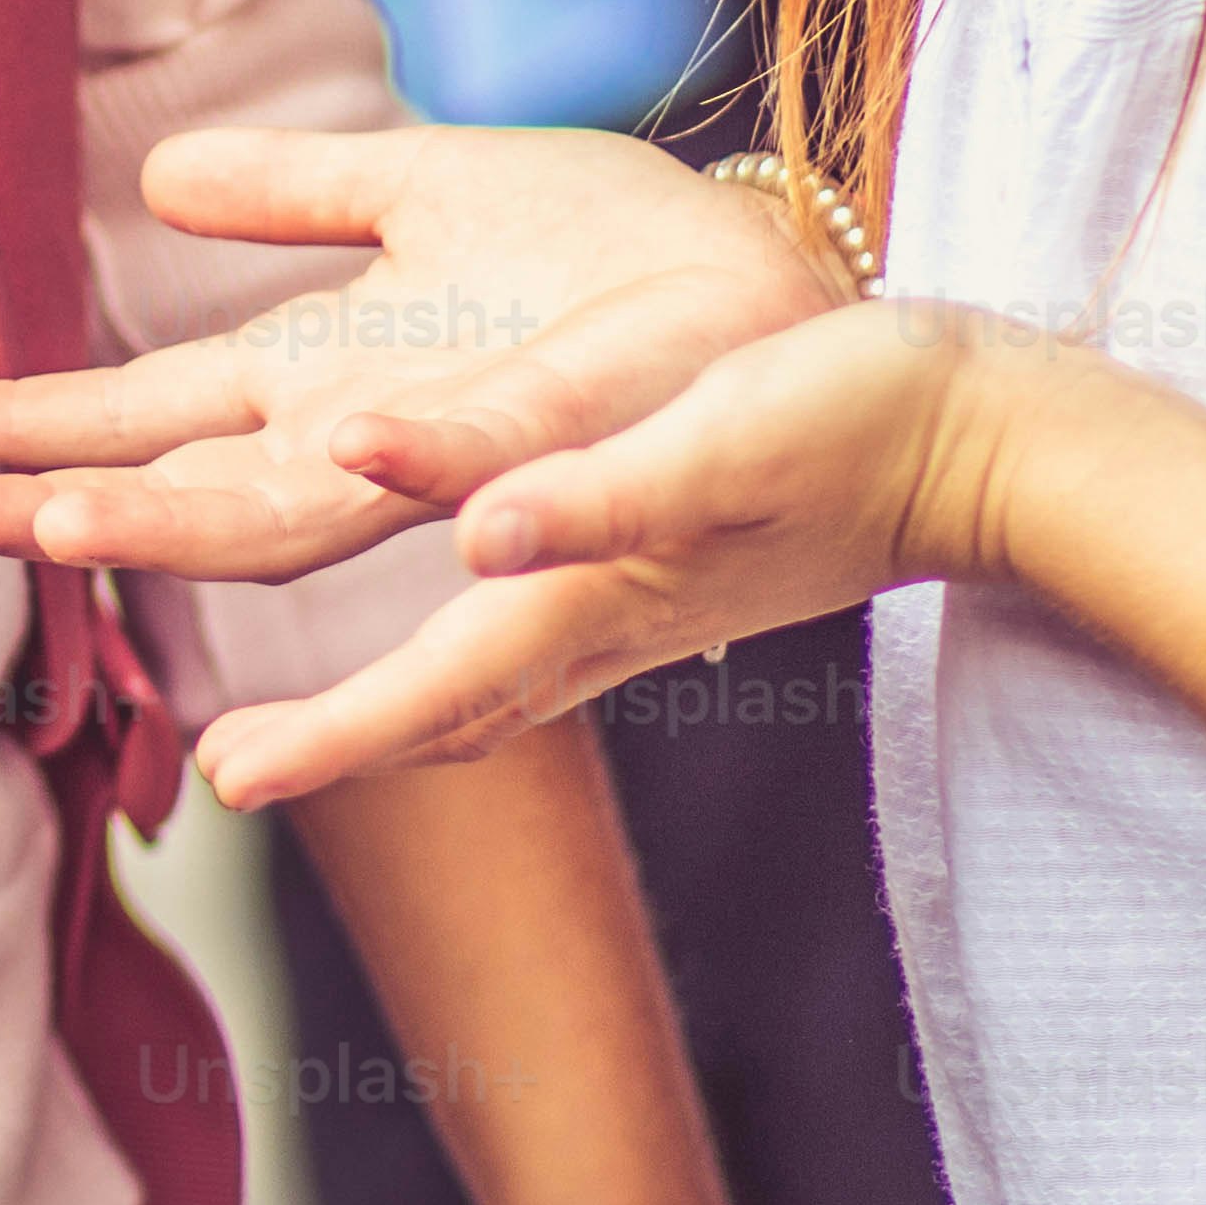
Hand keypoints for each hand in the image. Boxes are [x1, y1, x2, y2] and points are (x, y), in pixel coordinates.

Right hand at [0, 119, 851, 586]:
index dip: (45, 426)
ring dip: (203, 529)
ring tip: (82, 525)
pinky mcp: (627, 466)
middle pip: (210, 500)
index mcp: (350, 388)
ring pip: (334, 527)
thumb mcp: (445, 197)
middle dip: (84, 510)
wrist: (815, 322)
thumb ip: (305, 192)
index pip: (163, 419)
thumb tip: (160, 177)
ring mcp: (503, 480)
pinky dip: (458, 482)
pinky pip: (536, 487)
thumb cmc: (635, 265)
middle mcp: (402, 459)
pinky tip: (383, 467)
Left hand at [186, 303, 1008, 811]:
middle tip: (223, 773)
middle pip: (449, 711)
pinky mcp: (670, 572)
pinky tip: (443, 605)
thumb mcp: (717, 442)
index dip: (330, 739)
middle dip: (333, 746)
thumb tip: (474, 542)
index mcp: (598, 600)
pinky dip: (462, 642)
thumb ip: (597, 499)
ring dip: (383, 708)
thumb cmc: (855, 426)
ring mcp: (642, 611)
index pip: (438, 694)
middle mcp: (606, 626)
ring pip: (488, 686)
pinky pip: (539, 633)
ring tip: (290, 723)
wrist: (982, 442)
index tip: (228, 778)